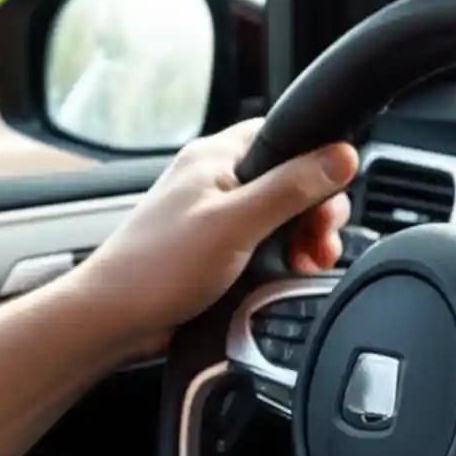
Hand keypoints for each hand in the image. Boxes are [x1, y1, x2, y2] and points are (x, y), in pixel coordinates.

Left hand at [69, 118, 357, 347]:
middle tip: (319, 241)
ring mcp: (219, 215)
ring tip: (306, 264)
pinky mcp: (221, 248)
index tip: (331, 198)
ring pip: (284, 215)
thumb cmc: (157, 268)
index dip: (318, 162)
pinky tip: (288, 275)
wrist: (114, 320)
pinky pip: (268, 243)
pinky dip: (285, 258)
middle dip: (316, 212)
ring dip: (304, 239)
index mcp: (217, 157)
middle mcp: (219, 180)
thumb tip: (341, 156)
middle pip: (293, 179)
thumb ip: (291, 188)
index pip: (286, 134)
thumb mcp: (235, 224)